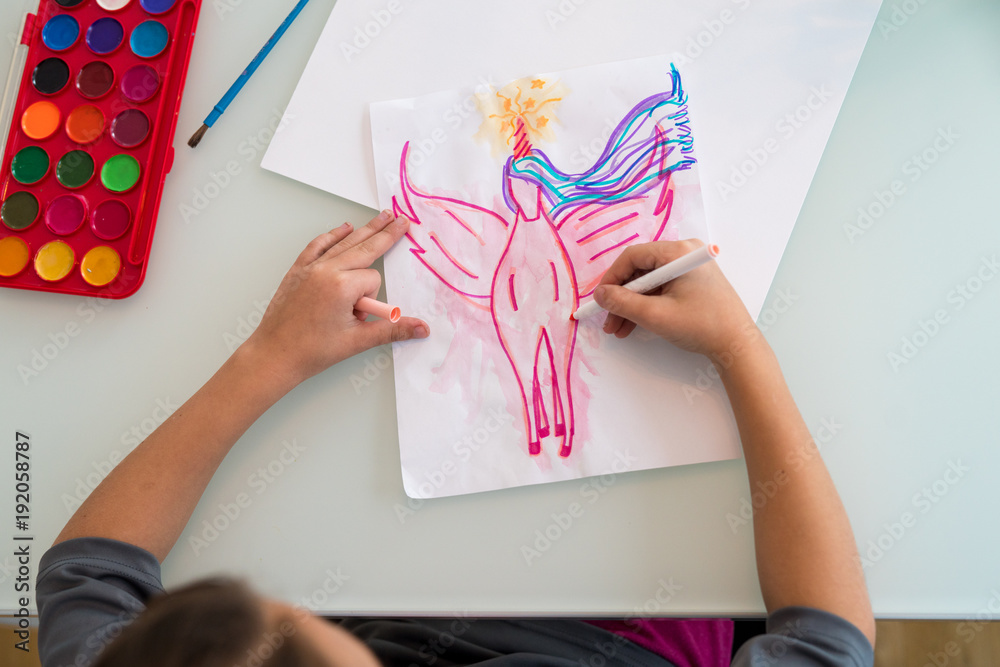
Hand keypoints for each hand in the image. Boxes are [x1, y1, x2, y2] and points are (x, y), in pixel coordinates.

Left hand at [244, 210, 428, 387]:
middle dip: (386, 234)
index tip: (359, 316)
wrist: (274, 355)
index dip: (371, 300)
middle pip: (364, 247)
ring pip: (344, 243)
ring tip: (382, 217)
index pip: (373, 280)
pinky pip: (318, 246)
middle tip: (402, 221)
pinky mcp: (298, 270)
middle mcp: (325, 270)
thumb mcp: (358, 341)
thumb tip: (421, 328)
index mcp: (341, 286)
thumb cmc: (311, 350)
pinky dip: (333, 236)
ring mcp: (310, 268)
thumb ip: (393, 329)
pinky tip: (344, 228)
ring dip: (365, 230)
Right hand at [593, 240, 755, 358]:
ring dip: (631, 305)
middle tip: (608, 320)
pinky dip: (646, 306)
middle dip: (621, 297)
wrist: (737, 344)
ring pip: (648, 282)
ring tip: (618, 329)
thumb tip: (599, 295)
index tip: (599, 300)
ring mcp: (690, 267)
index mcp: (679, 253)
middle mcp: (685, 253)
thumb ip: (623, 303)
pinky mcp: (693, 281)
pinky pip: (661, 288)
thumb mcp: (655, 315)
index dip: (611, 278)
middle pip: (640, 270)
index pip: (633, 257)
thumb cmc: (701, 326)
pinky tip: (634, 324)